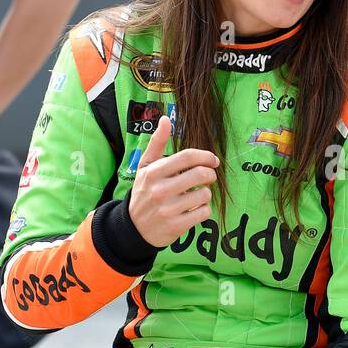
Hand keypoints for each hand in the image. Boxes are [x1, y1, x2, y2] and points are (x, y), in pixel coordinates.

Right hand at [127, 117, 219, 245]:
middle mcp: (159, 190)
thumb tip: (165, 119)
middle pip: (200, 174)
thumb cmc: (144, 192)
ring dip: (205, 194)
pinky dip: (203, 210)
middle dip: (210, 175)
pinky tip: (194, 209)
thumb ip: (157, 143)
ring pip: (204, 195)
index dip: (206, 156)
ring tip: (196, 195)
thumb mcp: (145, 167)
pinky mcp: (175, 226)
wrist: (134, 228)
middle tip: (209, 177)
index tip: (213, 161)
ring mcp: (167, 209)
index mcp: (153, 172)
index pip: (188, 157)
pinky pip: (203, 213)